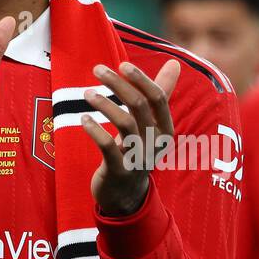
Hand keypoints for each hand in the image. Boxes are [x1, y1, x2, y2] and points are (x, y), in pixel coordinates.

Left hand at [82, 59, 180, 216]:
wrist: (127, 195)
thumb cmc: (137, 151)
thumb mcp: (151, 125)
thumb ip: (161, 94)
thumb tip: (175, 63)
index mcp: (165, 130)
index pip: (158, 98)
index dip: (141, 79)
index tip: (122, 64)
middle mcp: (155, 143)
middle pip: (139, 106)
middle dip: (117, 84)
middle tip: (97, 69)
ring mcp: (138, 158)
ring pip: (125, 123)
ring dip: (104, 104)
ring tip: (87, 93)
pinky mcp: (119, 171)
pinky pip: (108, 146)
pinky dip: (95, 130)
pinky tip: (83, 119)